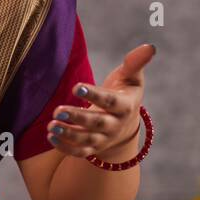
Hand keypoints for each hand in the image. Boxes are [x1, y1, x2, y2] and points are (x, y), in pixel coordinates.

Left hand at [46, 43, 155, 158]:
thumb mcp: (131, 78)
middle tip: (58, 110)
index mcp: (125, 106)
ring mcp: (103, 139)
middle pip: (96, 124)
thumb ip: (135, 63)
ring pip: (86, 140)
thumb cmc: (124, 93)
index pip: (110, 102)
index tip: (76, 87)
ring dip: (68, 134)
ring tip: (51, 125)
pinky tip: (50, 136)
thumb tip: (149, 47)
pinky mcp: (93, 149)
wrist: (125, 123)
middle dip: (77, 118)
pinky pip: (79, 152)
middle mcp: (115, 125)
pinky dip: (65, 148)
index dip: (94, 95)